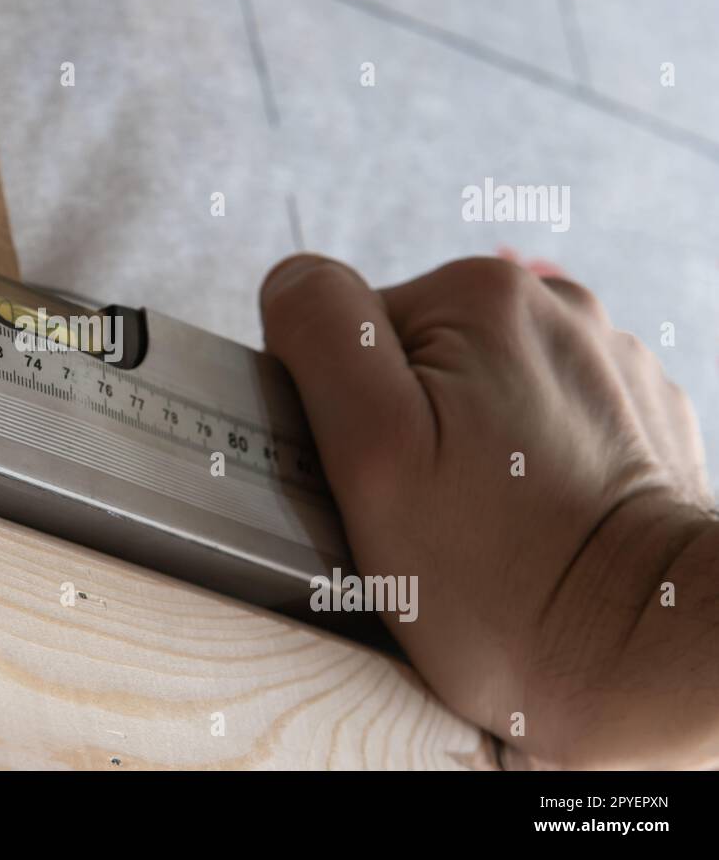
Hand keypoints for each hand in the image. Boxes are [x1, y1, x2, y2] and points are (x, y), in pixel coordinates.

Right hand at [260, 253, 717, 767]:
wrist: (646, 660)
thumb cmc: (497, 576)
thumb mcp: (372, 450)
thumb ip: (321, 334)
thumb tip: (294, 278)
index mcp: (480, 296)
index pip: (350, 329)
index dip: (343, 410)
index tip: (379, 477)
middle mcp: (557, 306)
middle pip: (417, 355)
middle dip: (407, 426)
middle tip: (427, 511)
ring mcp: (610, 361)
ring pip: (480, 389)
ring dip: (467, 444)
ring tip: (484, 524)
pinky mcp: (641, 417)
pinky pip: (544, 422)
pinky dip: (527, 464)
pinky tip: (536, 521)